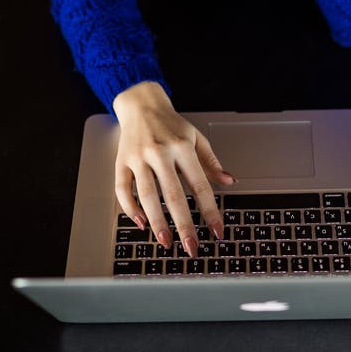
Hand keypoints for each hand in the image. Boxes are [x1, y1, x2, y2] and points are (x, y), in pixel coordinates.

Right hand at [113, 81, 236, 257]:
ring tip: (166, 241)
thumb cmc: (170, 124)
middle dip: (183, 224)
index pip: (200, 184)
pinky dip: (130, 208)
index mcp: (182, 146)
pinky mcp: (121, 161)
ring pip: (147, 195)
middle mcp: (160, 152)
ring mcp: (138, 157)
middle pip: (173, 194)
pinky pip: (123, 189)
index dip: (210, 210)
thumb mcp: (195, 137)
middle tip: (191, 247)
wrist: (141, 104)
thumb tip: (229, 181)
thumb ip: (211, 161)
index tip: (217, 231)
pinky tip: (141, 223)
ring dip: (157, 222)